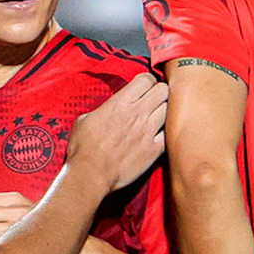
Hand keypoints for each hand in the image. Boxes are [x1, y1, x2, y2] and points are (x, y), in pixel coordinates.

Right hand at [66, 73, 167, 192]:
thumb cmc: (83, 148)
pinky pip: (170, 134)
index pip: (146, 79)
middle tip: (155, 100)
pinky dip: (167, 133)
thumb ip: (102, 110)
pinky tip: (159, 135)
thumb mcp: (84, 120)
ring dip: (165, 111)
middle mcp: (137, 113)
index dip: (147, 81)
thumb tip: (105, 111)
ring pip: (170, 109)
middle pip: (163, 91)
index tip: (144, 87)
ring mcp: (148, 131)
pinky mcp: (154, 150)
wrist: (90, 173)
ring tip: (158, 117)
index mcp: (120, 103)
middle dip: (160, 93)